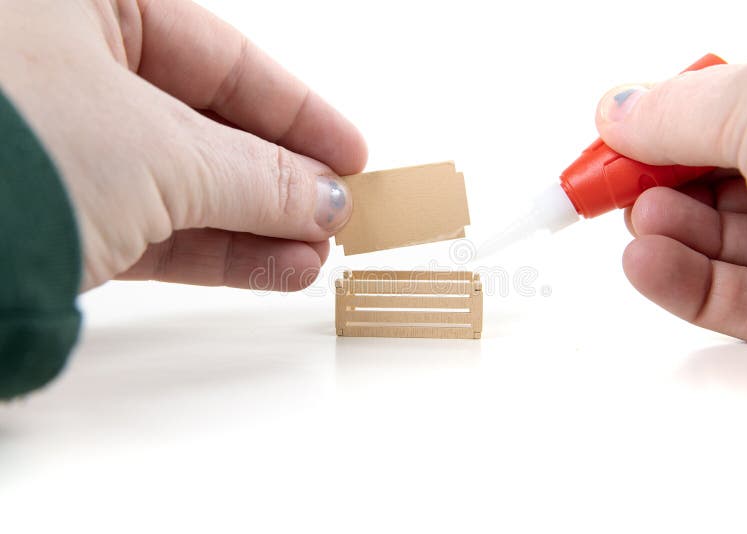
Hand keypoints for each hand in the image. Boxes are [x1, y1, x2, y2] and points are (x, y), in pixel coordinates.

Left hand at [0, 0, 366, 291]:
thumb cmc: (8, 146)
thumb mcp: (163, 154)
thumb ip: (258, 175)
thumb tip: (323, 197)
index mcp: (76, 3)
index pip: (219, 53)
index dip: (297, 109)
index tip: (349, 153)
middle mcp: (56, 61)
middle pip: (204, 123)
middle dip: (280, 176)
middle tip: (338, 211)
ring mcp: (51, 140)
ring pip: (179, 183)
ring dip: (255, 222)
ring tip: (314, 252)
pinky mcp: (46, 212)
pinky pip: (149, 226)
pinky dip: (212, 250)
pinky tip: (272, 267)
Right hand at [596, 48, 746, 348]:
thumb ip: (676, 111)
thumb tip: (617, 110)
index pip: (719, 124)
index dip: (656, 135)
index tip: (605, 148)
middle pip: (713, 188)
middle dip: (656, 187)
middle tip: (612, 189)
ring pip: (718, 248)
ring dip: (663, 236)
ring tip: (639, 224)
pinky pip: (734, 301)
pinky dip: (680, 283)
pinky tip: (645, 260)